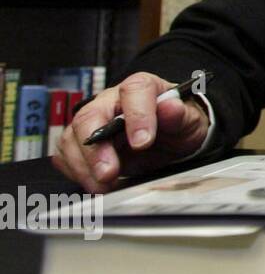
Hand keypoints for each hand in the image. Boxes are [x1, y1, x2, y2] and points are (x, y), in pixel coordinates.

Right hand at [52, 72, 211, 193]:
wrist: (171, 137)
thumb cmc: (178, 124)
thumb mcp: (190, 120)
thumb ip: (180, 115)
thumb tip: (171, 107)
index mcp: (140, 88)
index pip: (133, 91)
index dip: (136, 116)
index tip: (143, 143)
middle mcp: (110, 101)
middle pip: (90, 116)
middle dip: (96, 149)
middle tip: (108, 173)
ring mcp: (92, 121)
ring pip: (71, 138)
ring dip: (83, 166)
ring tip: (104, 185)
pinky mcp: (80, 142)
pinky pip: (65, 155)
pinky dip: (76, 172)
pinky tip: (94, 183)